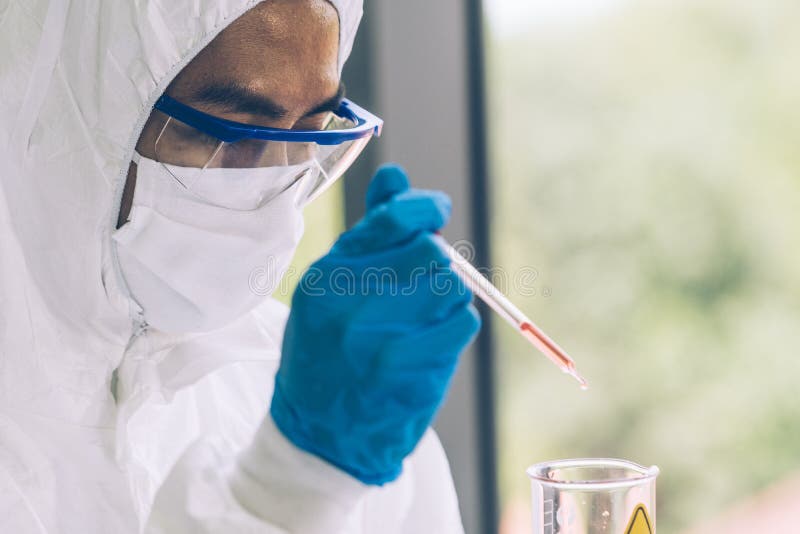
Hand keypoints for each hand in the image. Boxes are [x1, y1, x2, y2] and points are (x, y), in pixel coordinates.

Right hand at [270, 164, 480, 484]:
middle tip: (421, 288)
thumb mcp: (333, 288)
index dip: (426, 207)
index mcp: (327, 276)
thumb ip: (370, 232)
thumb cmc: (330, 351)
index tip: (437, 212)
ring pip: (453, 287)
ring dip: (448, 301)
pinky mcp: (408, 373)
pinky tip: (428, 347)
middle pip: (433, 252)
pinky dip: (455, 331)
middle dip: (437, 265)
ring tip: (421, 323)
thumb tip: (396, 173)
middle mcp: (348, 305)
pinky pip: (462, 325)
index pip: (392, 218)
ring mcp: (378, 341)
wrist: (319, 433)